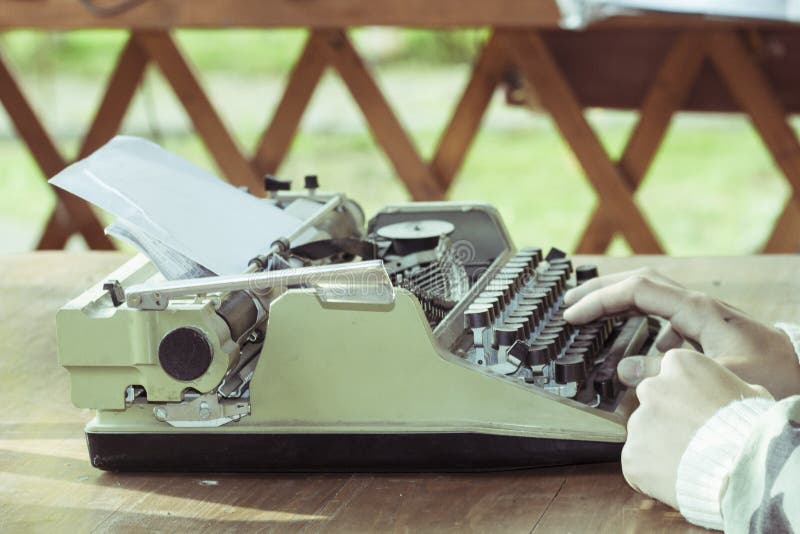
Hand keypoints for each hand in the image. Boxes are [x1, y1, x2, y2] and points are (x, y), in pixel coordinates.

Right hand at [563, 268, 799, 398]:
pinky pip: (663, 321)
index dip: (600, 301)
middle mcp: (698, 307)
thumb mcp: (715, 379)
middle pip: (639, 284)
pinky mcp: (707, 333)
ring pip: (650, 299)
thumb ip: (664, 373)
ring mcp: (702, 318)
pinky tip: (631, 351)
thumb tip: (622, 368)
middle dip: (600, 291)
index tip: (572, 317)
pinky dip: (638, 327)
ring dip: (617, 304)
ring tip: (589, 317)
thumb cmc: (772, 379)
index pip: (637, 291)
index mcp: (698, 310)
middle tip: (567, 305)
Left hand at [618, 349, 772, 507]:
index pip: (671, 374)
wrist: (747, 468)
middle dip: (667, 418)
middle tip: (693, 440)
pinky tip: (677, 480)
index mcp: (680, 365)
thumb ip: (724, 386)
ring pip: (644, 434)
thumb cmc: (756, 428)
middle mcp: (652, 388)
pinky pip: (637, 464)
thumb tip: (725, 393)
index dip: (686, 396)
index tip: (699, 412)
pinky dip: (651, 474)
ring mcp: (638, 422)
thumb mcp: (750, 393)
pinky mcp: (631, 455)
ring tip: (690, 463)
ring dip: (659, 447)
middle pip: (652, 402)